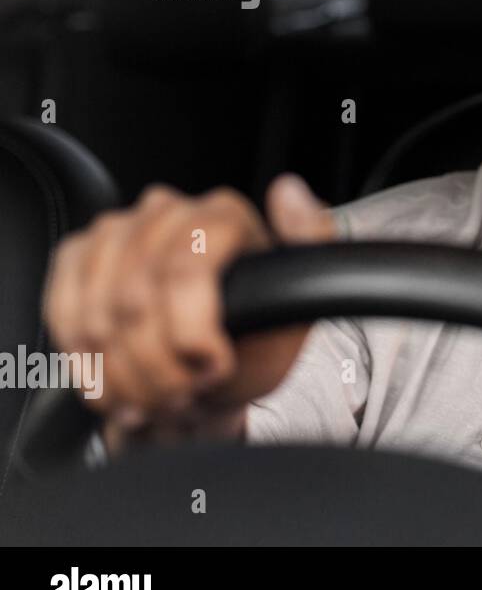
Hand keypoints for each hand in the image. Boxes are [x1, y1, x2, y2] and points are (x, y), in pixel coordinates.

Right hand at [43, 173, 335, 453]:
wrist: (212, 375)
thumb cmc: (257, 342)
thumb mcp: (303, 303)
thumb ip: (310, 244)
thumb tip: (288, 190)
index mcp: (223, 214)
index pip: (183, 270)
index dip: (191, 334)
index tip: (213, 370)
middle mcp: (167, 210)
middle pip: (135, 300)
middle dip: (158, 369)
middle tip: (185, 398)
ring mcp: (117, 230)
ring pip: (96, 316)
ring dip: (124, 376)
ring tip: (157, 399)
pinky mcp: (78, 256)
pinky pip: (63, 314)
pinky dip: (87, 364)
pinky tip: (117, 385)